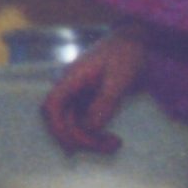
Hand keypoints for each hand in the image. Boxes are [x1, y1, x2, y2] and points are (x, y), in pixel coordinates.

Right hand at [41, 32, 149, 153]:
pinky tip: (111, 139)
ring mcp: (77, 94)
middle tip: (108, 146)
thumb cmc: (126, 54)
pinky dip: (95, 133)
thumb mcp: (120, 78)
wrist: (133, 41)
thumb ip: (105, 101)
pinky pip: (84, 121)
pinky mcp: (87, 100)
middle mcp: (69, 87)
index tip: (73, 144)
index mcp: (72, 78)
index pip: (53, 105)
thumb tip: (90, 128)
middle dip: (81, 138)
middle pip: (62, 119)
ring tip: (114, 144)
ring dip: (90, 138)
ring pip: (74, 123)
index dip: (58, 127)